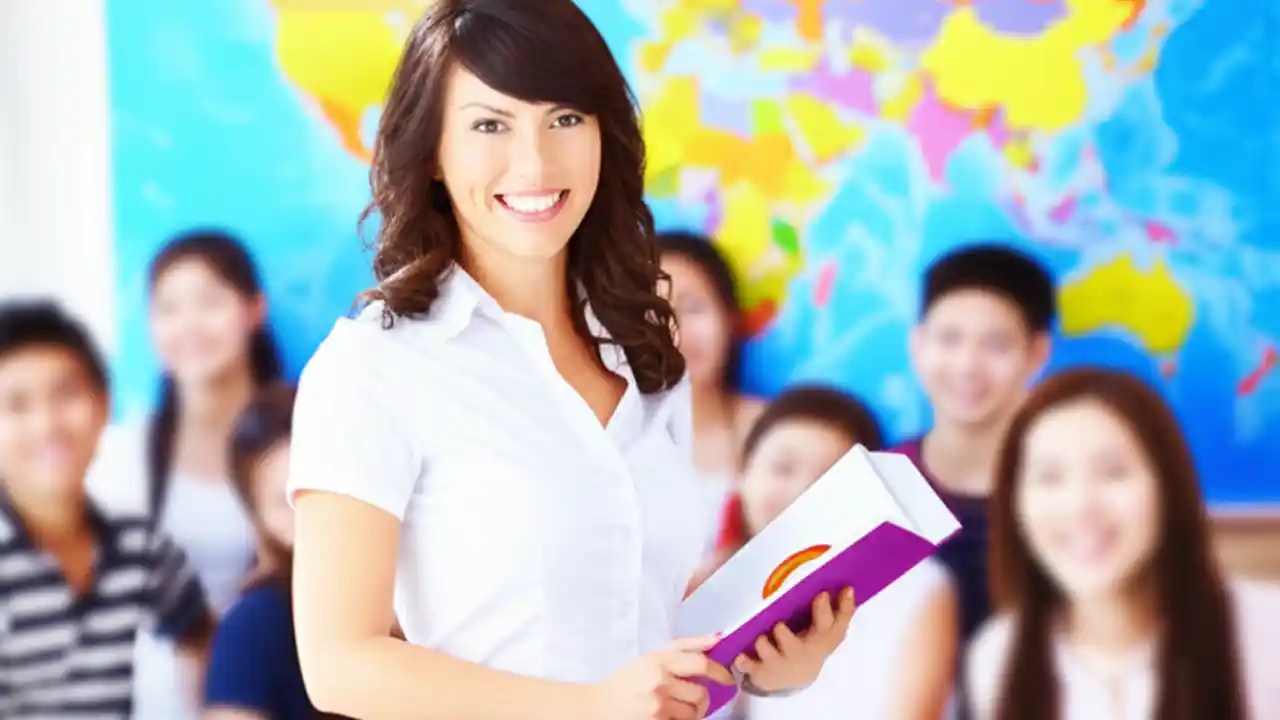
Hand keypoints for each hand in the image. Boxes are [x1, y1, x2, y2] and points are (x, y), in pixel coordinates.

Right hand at [586, 635, 735, 719]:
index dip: (720, 672)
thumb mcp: (652, 657)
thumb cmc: (628, 680)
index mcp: (659, 660)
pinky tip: (668, 716)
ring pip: (694, 713)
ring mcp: (658, 706)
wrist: (599, 706)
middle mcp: (659, 682)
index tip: (728, 679)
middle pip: (701, 694)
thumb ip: (686, 646)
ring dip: (693, 714)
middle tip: (695, 700)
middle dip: (703, 699)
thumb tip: (717, 638)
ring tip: (679, 710)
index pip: (701, 663)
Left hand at [734, 587, 856, 693]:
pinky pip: (747, 663)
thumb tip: (849, 588)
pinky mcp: (761, 672)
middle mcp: (801, 654)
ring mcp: (780, 664)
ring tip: (763, 638)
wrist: (795, 680)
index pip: (831, 627)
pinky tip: (742, 655)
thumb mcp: (828, 633)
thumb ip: (841, 612)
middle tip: (782, 622)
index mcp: (821, 642)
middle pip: (793, 640)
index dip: (824, 611)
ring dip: (762, 640)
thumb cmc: (810, 646)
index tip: (822, 594)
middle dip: (782, 631)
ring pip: (765, 646)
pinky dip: (743, 660)